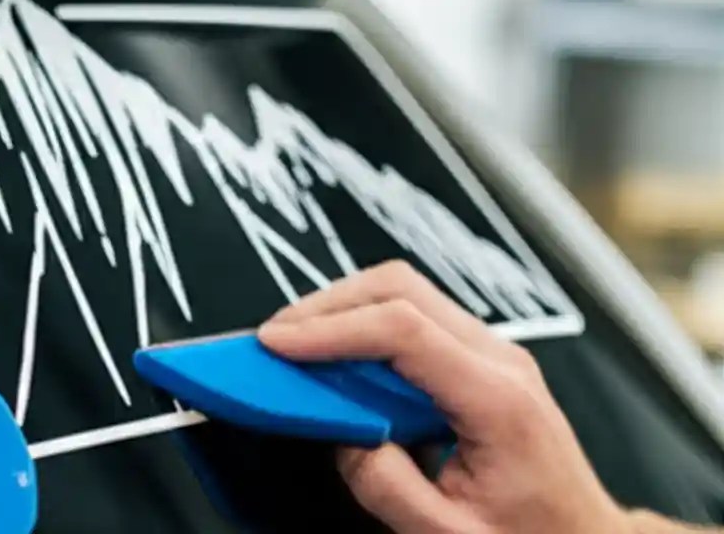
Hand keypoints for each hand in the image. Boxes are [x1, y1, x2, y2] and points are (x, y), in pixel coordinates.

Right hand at [259, 260, 630, 533]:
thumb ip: (384, 486)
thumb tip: (340, 437)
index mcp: (498, 400)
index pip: (404, 331)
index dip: (330, 330)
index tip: (276, 344)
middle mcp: (500, 360)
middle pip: (402, 288)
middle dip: (327, 305)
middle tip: (274, 340)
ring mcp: (493, 352)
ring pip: (405, 292)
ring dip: (343, 309)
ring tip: (296, 347)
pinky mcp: (478, 358)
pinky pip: (413, 317)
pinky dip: (363, 325)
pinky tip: (335, 358)